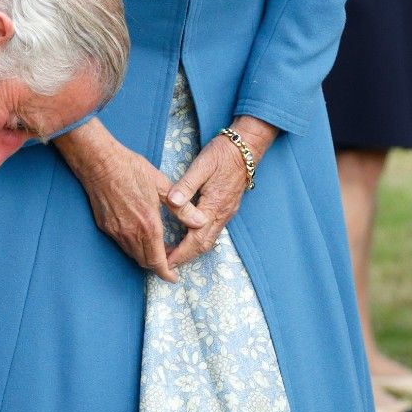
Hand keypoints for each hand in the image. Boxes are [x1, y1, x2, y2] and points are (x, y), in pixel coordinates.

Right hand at [56, 121, 191, 281]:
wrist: (99, 163)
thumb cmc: (131, 169)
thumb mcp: (163, 186)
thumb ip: (183, 209)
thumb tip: (201, 222)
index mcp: (148, 225)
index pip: (158, 261)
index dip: (167, 273)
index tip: (173, 277)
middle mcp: (131, 234)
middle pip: (145, 262)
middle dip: (158, 265)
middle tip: (169, 258)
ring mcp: (116, 232)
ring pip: (133, 255)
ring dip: (146, 256)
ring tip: (157, 247)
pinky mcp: (106, 227)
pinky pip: (123, 245)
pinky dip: (134, 247)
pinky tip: (141, 236)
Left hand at [165, 116, 275, 267]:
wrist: (246, 147)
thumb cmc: (222, 154)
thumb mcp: (201, 165)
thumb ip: (186, 185)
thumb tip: (172, 202)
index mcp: (214, 207)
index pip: (195, 239)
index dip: (180, 254)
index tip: (165, 263)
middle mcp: (222, 215)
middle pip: (202, 246)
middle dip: (184, 258)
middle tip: (165, 264)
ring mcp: (226, 213)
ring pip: (208, 241)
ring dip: (191, 251)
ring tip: (174, 255)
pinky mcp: (226, 209)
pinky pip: (212, 232)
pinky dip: (198, 241)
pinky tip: (188, 238)